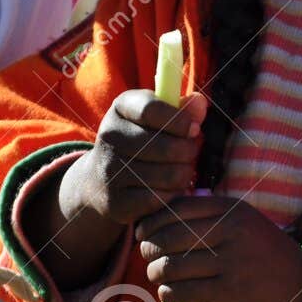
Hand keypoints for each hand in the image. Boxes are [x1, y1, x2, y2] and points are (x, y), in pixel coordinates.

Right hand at [61, 90, 205, 228]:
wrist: (100, 181)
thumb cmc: (140, 142)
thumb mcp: (155, 120)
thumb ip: (180, 110)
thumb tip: (200, 102)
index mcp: (121, 108)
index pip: (152, 109)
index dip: (180, 120)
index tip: (194, 129)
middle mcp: (110, 135)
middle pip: (167, 146)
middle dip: (189, 152)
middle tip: (191, 155)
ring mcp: (111, 169)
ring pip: (169, 175)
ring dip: (184, 175)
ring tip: (182, 172)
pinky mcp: (117, 200)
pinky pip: (161, 199)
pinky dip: (172, 195)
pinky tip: (169, 189)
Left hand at [136, 195, 301, 301]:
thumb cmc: (269, 257)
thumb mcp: (247, 224)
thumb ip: (211, 217)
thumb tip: (161, 220)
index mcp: (233, 209)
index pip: (176, 208)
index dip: (152, 221)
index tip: (144, 233)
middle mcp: (231, 231)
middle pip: (169, 236)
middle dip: (150, 249)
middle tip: (149, 258)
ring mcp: (232, 261)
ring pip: (172, 265)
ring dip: (157, 274)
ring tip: (158, 277)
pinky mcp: (231, 291)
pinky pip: (184, 291)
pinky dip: (170, 294)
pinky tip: (172, 294)